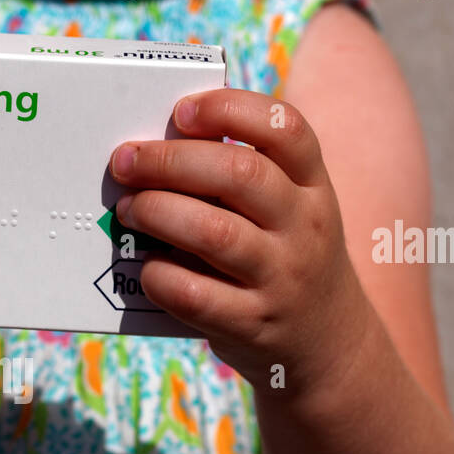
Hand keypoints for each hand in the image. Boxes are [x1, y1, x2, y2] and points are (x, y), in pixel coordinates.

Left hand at [110, 89, 374, 397]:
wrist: (328, 343)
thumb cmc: (284, 259)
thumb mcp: (289, 213)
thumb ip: (241, 180)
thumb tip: (155, 149)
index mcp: (313, 185)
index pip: (285, 128)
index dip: (230, 110)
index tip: (181, 112)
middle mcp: (306, 227)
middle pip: (239, 176)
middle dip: (170, 161)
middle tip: (125, 161)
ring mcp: (282, 278)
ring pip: (214, 233)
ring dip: (158, 213)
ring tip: (129, 209)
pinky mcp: (253, 323)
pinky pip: (195, 294)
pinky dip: (160, 275)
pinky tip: (146, 267)